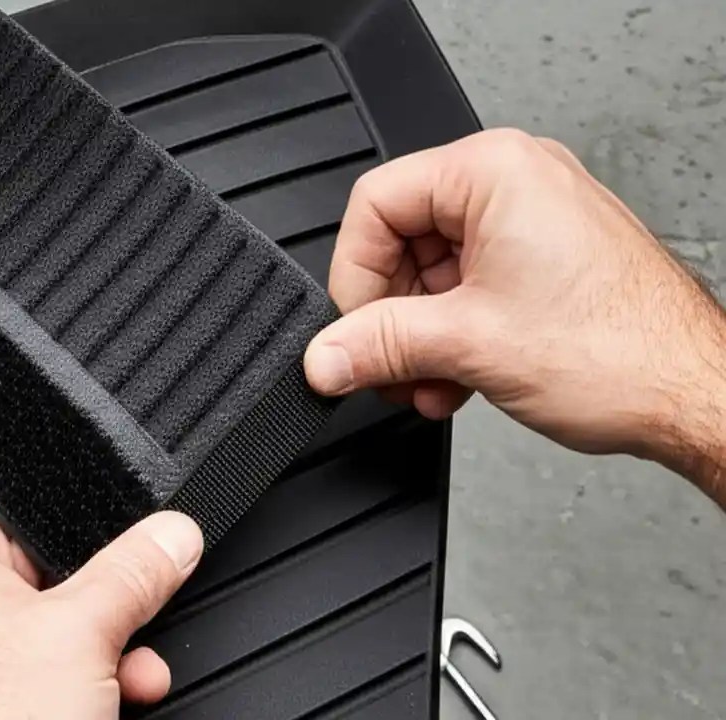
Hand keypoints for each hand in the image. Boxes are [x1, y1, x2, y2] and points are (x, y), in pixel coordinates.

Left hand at [0, 477, 203, 718]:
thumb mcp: (85, 630)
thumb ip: (135, 570)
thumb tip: (171, 533)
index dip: (52, 492)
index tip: (106, 504)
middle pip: (32, 557)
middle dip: (99, 582)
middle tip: (137, 587)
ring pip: (46, 616)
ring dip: (105, 636)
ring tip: (136, 659)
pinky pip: (41, 662)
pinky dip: (86, 673)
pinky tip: (126, 689)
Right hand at [302, 128, 725, 497]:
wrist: (699, 394)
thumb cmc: (623, 351)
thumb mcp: (467, 344)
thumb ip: (378, 345)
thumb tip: (322, 356)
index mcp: (494, 171)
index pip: (375, 203)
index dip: (353, 275)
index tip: (354, 329)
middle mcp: (517, 182)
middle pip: (400, 240)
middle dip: (390, 316)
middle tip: (386, 365)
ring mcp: (533, 221)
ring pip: (432, 272)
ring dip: (419, 337)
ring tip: (427, 383)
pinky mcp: (545, 260)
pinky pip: (468, 287)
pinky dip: (451, 335)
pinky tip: (453, 379)